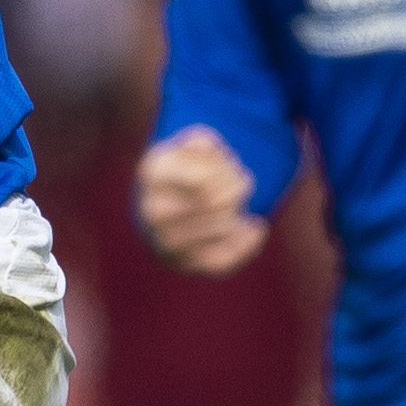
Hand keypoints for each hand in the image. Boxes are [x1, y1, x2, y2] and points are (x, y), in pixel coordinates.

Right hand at [134, 126, 268, 275]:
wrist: (165, 206)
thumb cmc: (188, 169)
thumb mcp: (194, 145)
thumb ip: (205, 141)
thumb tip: (208, 153)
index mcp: (154, 172)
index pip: (204, 179)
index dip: (229, 173)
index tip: (232, 170)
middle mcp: (152, 210)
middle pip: (217, 202)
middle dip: (239, 190)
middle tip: (241, 187)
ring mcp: (165, 241)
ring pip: (223, 228)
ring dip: (240, 215)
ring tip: (238, 207)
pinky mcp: (182, 264)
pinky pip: (223, 260)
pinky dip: (247, 243)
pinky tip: (253, 229)